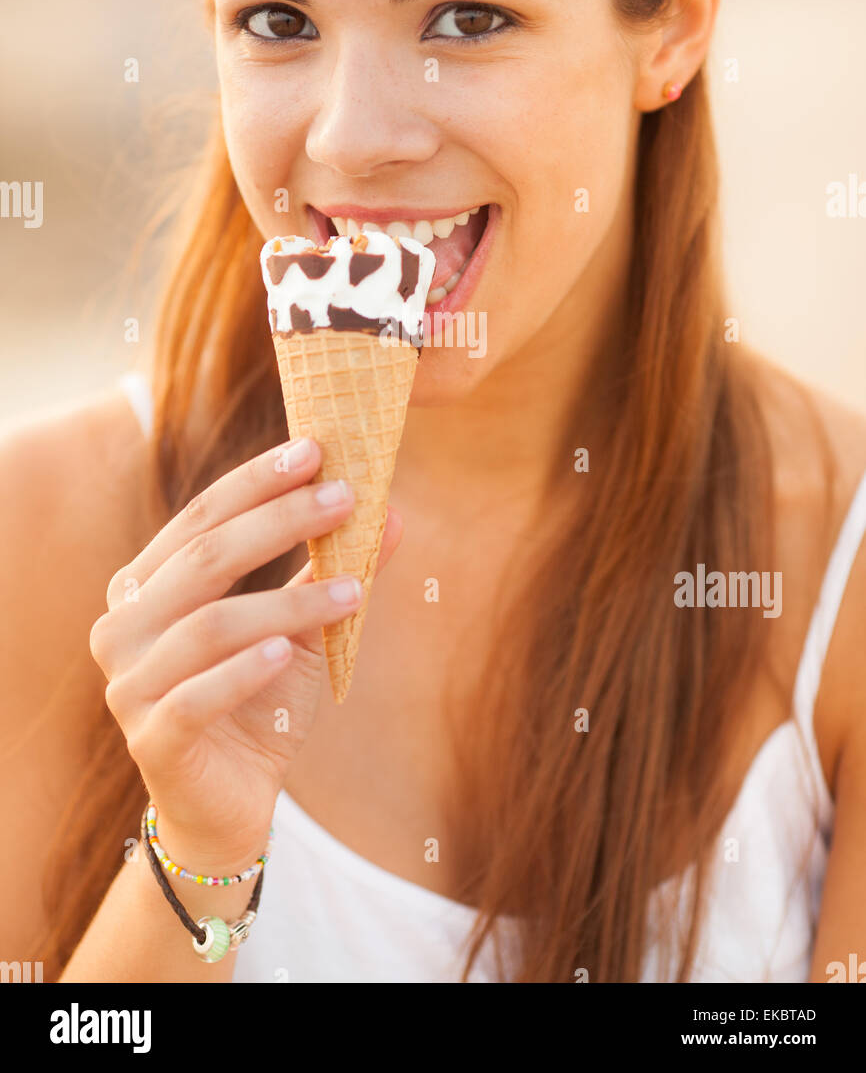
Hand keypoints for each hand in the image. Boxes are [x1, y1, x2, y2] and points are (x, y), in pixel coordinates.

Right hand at [90, 437, 400, 871]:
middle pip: (205, 559)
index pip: (201, 518)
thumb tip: (394, 512)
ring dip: (288, 602)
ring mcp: (129, 685)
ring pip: (210, 626)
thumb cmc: (259, 700)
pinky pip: (196, 696)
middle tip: (345, 497)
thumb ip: (333, 572)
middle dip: (279, 521)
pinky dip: (243, 671)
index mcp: (145, 586)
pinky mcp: (151, 740)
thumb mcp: (300, 629)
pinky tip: (286, 652)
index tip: (316, 449)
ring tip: (354, 589)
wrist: (231, 802)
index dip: (257, 482)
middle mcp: (122, 626)